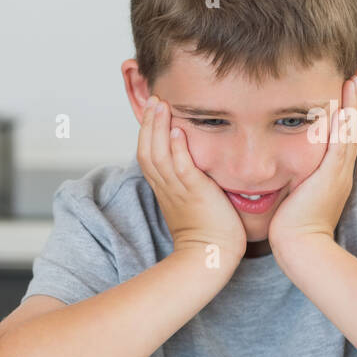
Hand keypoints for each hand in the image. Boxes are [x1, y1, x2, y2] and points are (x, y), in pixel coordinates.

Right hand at [137, 95, 246, 269]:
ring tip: (161, 105)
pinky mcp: (195, 193)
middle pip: (147, 150)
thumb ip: (192, 184)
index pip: (148, 155)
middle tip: (153, 100)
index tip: (153, 112)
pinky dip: (177, 148)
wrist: (209, 256)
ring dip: (158, 128)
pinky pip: (181, 167)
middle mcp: (167, 187)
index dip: (147, 132)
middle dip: (148, 123)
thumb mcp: (193, 203)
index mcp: (165, 189)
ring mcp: (178, 190)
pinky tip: (177, 130)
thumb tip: (200, 168)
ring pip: (158, 154)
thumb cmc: (208, 234)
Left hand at [268, 75, 356, 254]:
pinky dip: (347, 114)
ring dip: (353, 101)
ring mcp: (338, 171)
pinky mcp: (333, 172)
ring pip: (349, 128)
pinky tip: (347, 93)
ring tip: (356, 76)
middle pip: (350, 128)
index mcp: (329, 176)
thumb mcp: (289, 201)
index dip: (342, 115)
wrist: (300, 249)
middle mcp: (338, 170)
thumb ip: (286, 186)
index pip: (338, 138)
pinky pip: (343, 137)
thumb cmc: (289, 232)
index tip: (343, 91)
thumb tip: (274, 178)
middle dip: (355, 101)